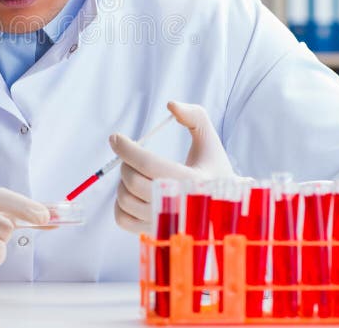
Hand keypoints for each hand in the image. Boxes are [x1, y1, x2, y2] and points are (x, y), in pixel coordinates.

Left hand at [109, 100, 234, 233]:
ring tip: (135, 173)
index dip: (127, 148)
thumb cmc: (211, 170)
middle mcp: (179, 207)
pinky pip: (122, 219)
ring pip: (124, 200)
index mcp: (193, 182)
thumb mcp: (210, 140)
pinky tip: (132, 192)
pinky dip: (120, 203)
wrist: (222, 209)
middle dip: (125, 163)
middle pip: (133, 182)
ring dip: (123, 182)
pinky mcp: (154, 233)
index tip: (116, 138)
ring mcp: (165, 224)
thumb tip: (171, 105)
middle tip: (129, 156)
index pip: (149, 164)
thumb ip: (194, 116)